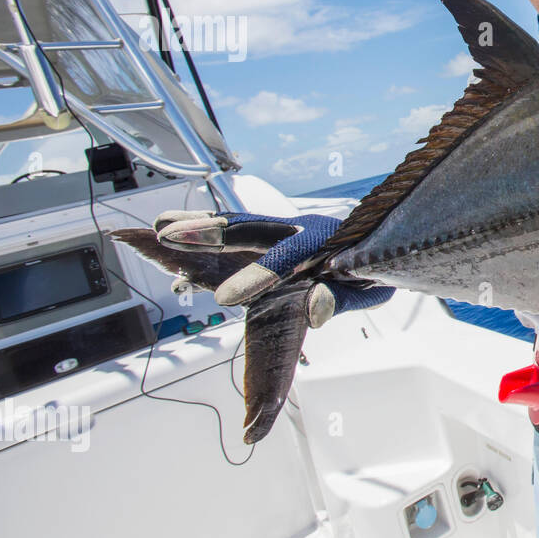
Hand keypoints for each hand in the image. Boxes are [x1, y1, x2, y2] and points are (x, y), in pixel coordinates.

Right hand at [153, 210, 393, 326]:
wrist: (381, 240)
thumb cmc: (373, 268)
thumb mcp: (371, 286)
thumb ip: (342, 298)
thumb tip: (314, 311)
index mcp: (326, 240)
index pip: (289, 256)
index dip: (259, 274)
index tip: (227, 298)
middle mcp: (298, 228)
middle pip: (252, 228)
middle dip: (211, 231)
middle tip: (169, 234)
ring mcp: (280, 230)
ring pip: (236, 226)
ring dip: (198, 227)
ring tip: (157, 229)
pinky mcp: (268, 237)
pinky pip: (231, 234)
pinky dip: (199, 233)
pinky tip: (161, 237)